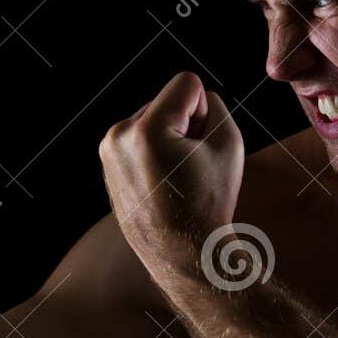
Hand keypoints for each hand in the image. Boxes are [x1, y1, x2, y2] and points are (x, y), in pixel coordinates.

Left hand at [98, 71, 244, 252]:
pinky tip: (163, 182)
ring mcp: (108, 152)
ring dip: (169, 138)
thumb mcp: (229, 143)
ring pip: (153, 119)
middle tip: (191, 167)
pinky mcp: (108, 164)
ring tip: (177, 176)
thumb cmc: (208, 202)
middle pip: (167, 101)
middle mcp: (118, 137)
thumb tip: (197, 98)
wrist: (182, 253)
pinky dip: (155, 152)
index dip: (205, 110)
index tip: (203, 144)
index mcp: (145, 131)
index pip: (186, 83)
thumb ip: (215, 106)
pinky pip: (140, 139)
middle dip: (184, 125)